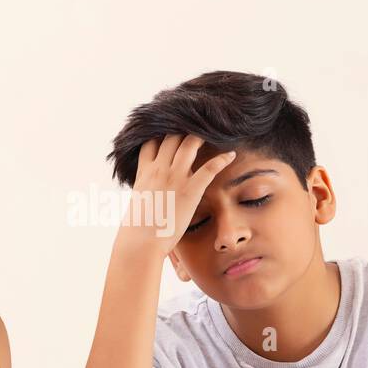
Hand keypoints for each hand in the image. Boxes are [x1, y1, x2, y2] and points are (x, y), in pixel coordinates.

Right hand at [122, 135, 236, 255]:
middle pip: (171, 137)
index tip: (171, 129)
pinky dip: (221, 159)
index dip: (161, 133)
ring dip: (201, 136)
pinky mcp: (190, 189)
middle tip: (197, 126)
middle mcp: (159, 169)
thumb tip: (147, 197)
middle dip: (184, 129)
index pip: (151, 143)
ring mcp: (175, 177)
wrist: (141, 241)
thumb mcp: (137, 204)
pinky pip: (209, 168)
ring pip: (189, 144)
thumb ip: (144, 193)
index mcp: (145, 173)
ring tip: (212, 133)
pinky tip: (231, 155)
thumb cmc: (136, 229)